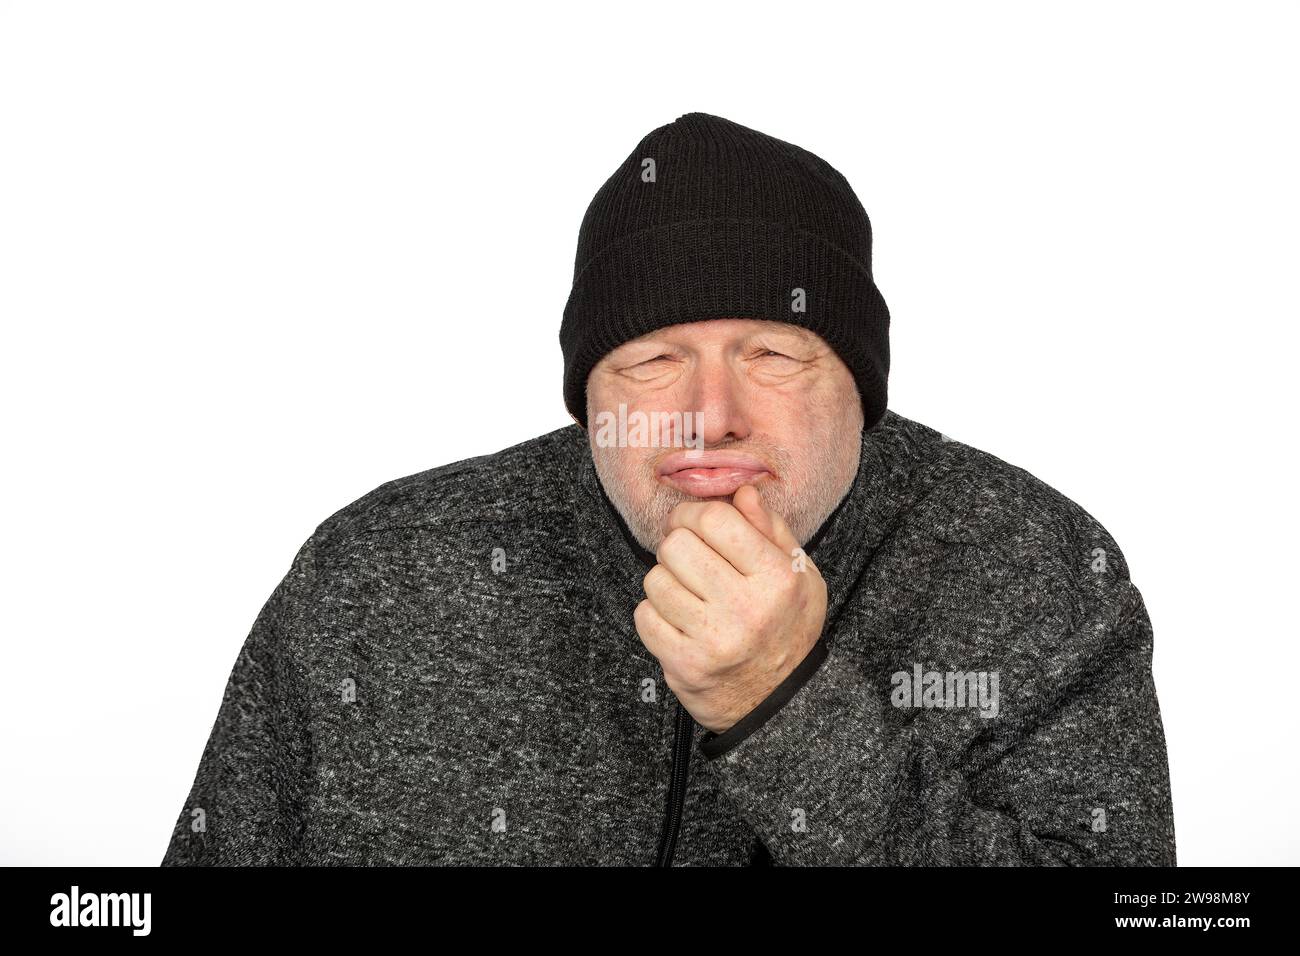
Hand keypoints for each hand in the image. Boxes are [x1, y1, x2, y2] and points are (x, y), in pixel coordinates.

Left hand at [634, 484, 827, 733]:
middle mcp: (745, 608)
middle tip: (689, 559)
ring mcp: (712, 639)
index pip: (714, 519)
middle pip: (677, 545)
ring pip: (655, 579)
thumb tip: (741, 491)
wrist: (780, 702)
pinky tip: (678, 620)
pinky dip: (655, 613)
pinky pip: (644, 615)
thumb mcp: (800, 575)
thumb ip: (771, 529)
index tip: (692, 522)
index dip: (693, 513)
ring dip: (666, 581)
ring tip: (687, 593)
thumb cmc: (789, 628)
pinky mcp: (684, 665)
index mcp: (776, 578)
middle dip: (677, 545)